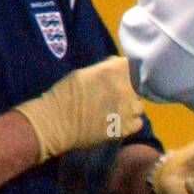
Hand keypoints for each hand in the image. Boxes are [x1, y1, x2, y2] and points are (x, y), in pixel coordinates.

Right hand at [14, 56, 144, 162]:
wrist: (55, 122)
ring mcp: (128, 109)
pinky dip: (130, 122)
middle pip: (136, 87)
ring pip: (138, 105)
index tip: (115, 77)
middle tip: (112, 96)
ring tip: (116, 110)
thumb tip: (115, 65)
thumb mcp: (83, 73)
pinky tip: (118, 122)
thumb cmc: (64, 94)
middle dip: (126, 89)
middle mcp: (126, 88)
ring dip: (129, 106)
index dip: (123, 71)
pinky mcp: (125, 128)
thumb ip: (104, 69)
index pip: (130, 65)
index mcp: (115, 70)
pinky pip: (138, 122)